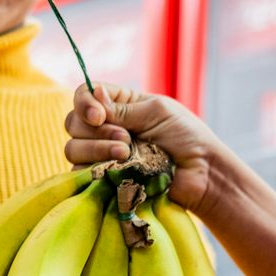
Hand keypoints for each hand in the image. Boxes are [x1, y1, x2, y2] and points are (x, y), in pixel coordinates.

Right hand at [64, 84, 225, 215]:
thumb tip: (92, 95)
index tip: (99, 116)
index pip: (85, 96)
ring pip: (73, 149)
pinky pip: (80, 175)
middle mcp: (106, 128)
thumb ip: (122, 108)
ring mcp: (103, 155)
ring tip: (127, 155)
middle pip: (73, 123)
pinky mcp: (104, 180)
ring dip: (97, 150)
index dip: (85, 104)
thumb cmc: (187, 137)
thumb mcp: (156, 112)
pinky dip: (96, 170)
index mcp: (120, 105)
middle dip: (96, 131)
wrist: (201, 173)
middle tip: (126, 139)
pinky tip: (119, 170)